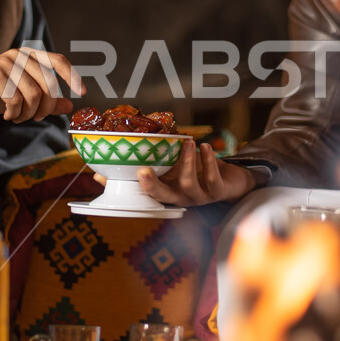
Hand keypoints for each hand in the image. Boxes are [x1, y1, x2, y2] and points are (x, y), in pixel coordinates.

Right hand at [0, 48, 85, 122]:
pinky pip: (15, 99)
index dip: (72, 76)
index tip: (82, 92)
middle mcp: (19, 55)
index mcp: (30, 55)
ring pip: (33, 95)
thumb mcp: (22, 97)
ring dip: (28, 113)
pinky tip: (7, 115)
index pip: (58, 61)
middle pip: (48, 85)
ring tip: (18, 117)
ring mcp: (6, 63)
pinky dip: (14, 113)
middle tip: (35, 117)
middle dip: (45, 108)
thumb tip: (69, 106)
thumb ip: (46, 99)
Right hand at [94, 139, 255, 205]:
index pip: (144, 193)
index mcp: (167, 192)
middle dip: (151, 186)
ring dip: (185, 162)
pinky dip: (209, 161)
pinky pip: (212, 179)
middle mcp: (180, 198)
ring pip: (188, 184)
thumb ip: (150, 162)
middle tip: (142, 171)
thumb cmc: (196, 172)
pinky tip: (206, 146)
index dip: (127, 187)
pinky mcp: (218, 191)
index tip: (109, 178)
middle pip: (162, 197)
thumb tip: (111, 159)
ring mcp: (199, 197)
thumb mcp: (171, 167)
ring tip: (187, 142)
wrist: (231, 181)